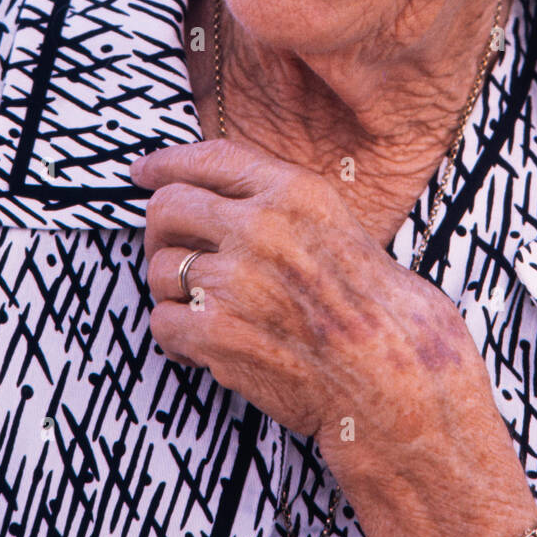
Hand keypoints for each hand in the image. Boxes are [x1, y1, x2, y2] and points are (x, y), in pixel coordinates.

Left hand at [135, 138, 536, 536]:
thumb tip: (212, 193)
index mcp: (294, 193)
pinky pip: (161, 320)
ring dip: (172, 290)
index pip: (211, 158)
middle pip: (168, 206)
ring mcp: (235, 280)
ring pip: (160, 268)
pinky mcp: (216, 333)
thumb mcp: (337, 226)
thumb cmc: (372, 307)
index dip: (168, 162)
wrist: (392, 378)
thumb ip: (278, 202)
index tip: (144, 171)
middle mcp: (260, 227)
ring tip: (204, 309)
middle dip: (161, 229)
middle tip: (172, 250)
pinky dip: (175, 337)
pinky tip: (201, 345)